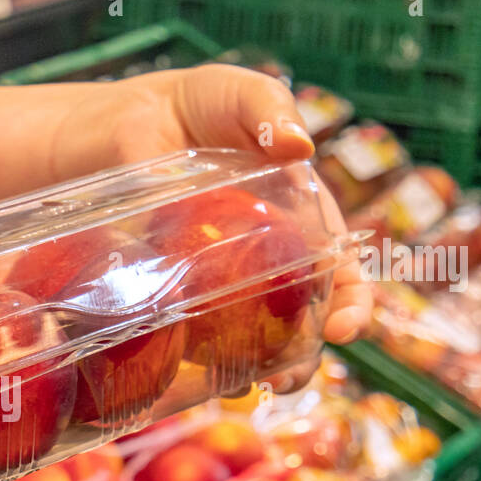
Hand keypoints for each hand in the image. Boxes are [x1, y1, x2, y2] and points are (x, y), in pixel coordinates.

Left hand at [45, 65, 370, 348]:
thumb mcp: (237, 94)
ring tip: (252, 387)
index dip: (352, 302)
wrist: (128, 124)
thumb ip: (268, 109)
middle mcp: (270, 264)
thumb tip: (298, 145)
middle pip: (300, 322)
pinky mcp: (177, 293)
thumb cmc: (198, 106)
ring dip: (257, 370)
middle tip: (290, 376)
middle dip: (305, 356)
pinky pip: (193, 335)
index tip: (346, 326)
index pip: (340, 272)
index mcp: (302, 222)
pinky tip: (197, 377)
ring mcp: (223, 284)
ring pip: (251, 340)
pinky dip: (198, 361)